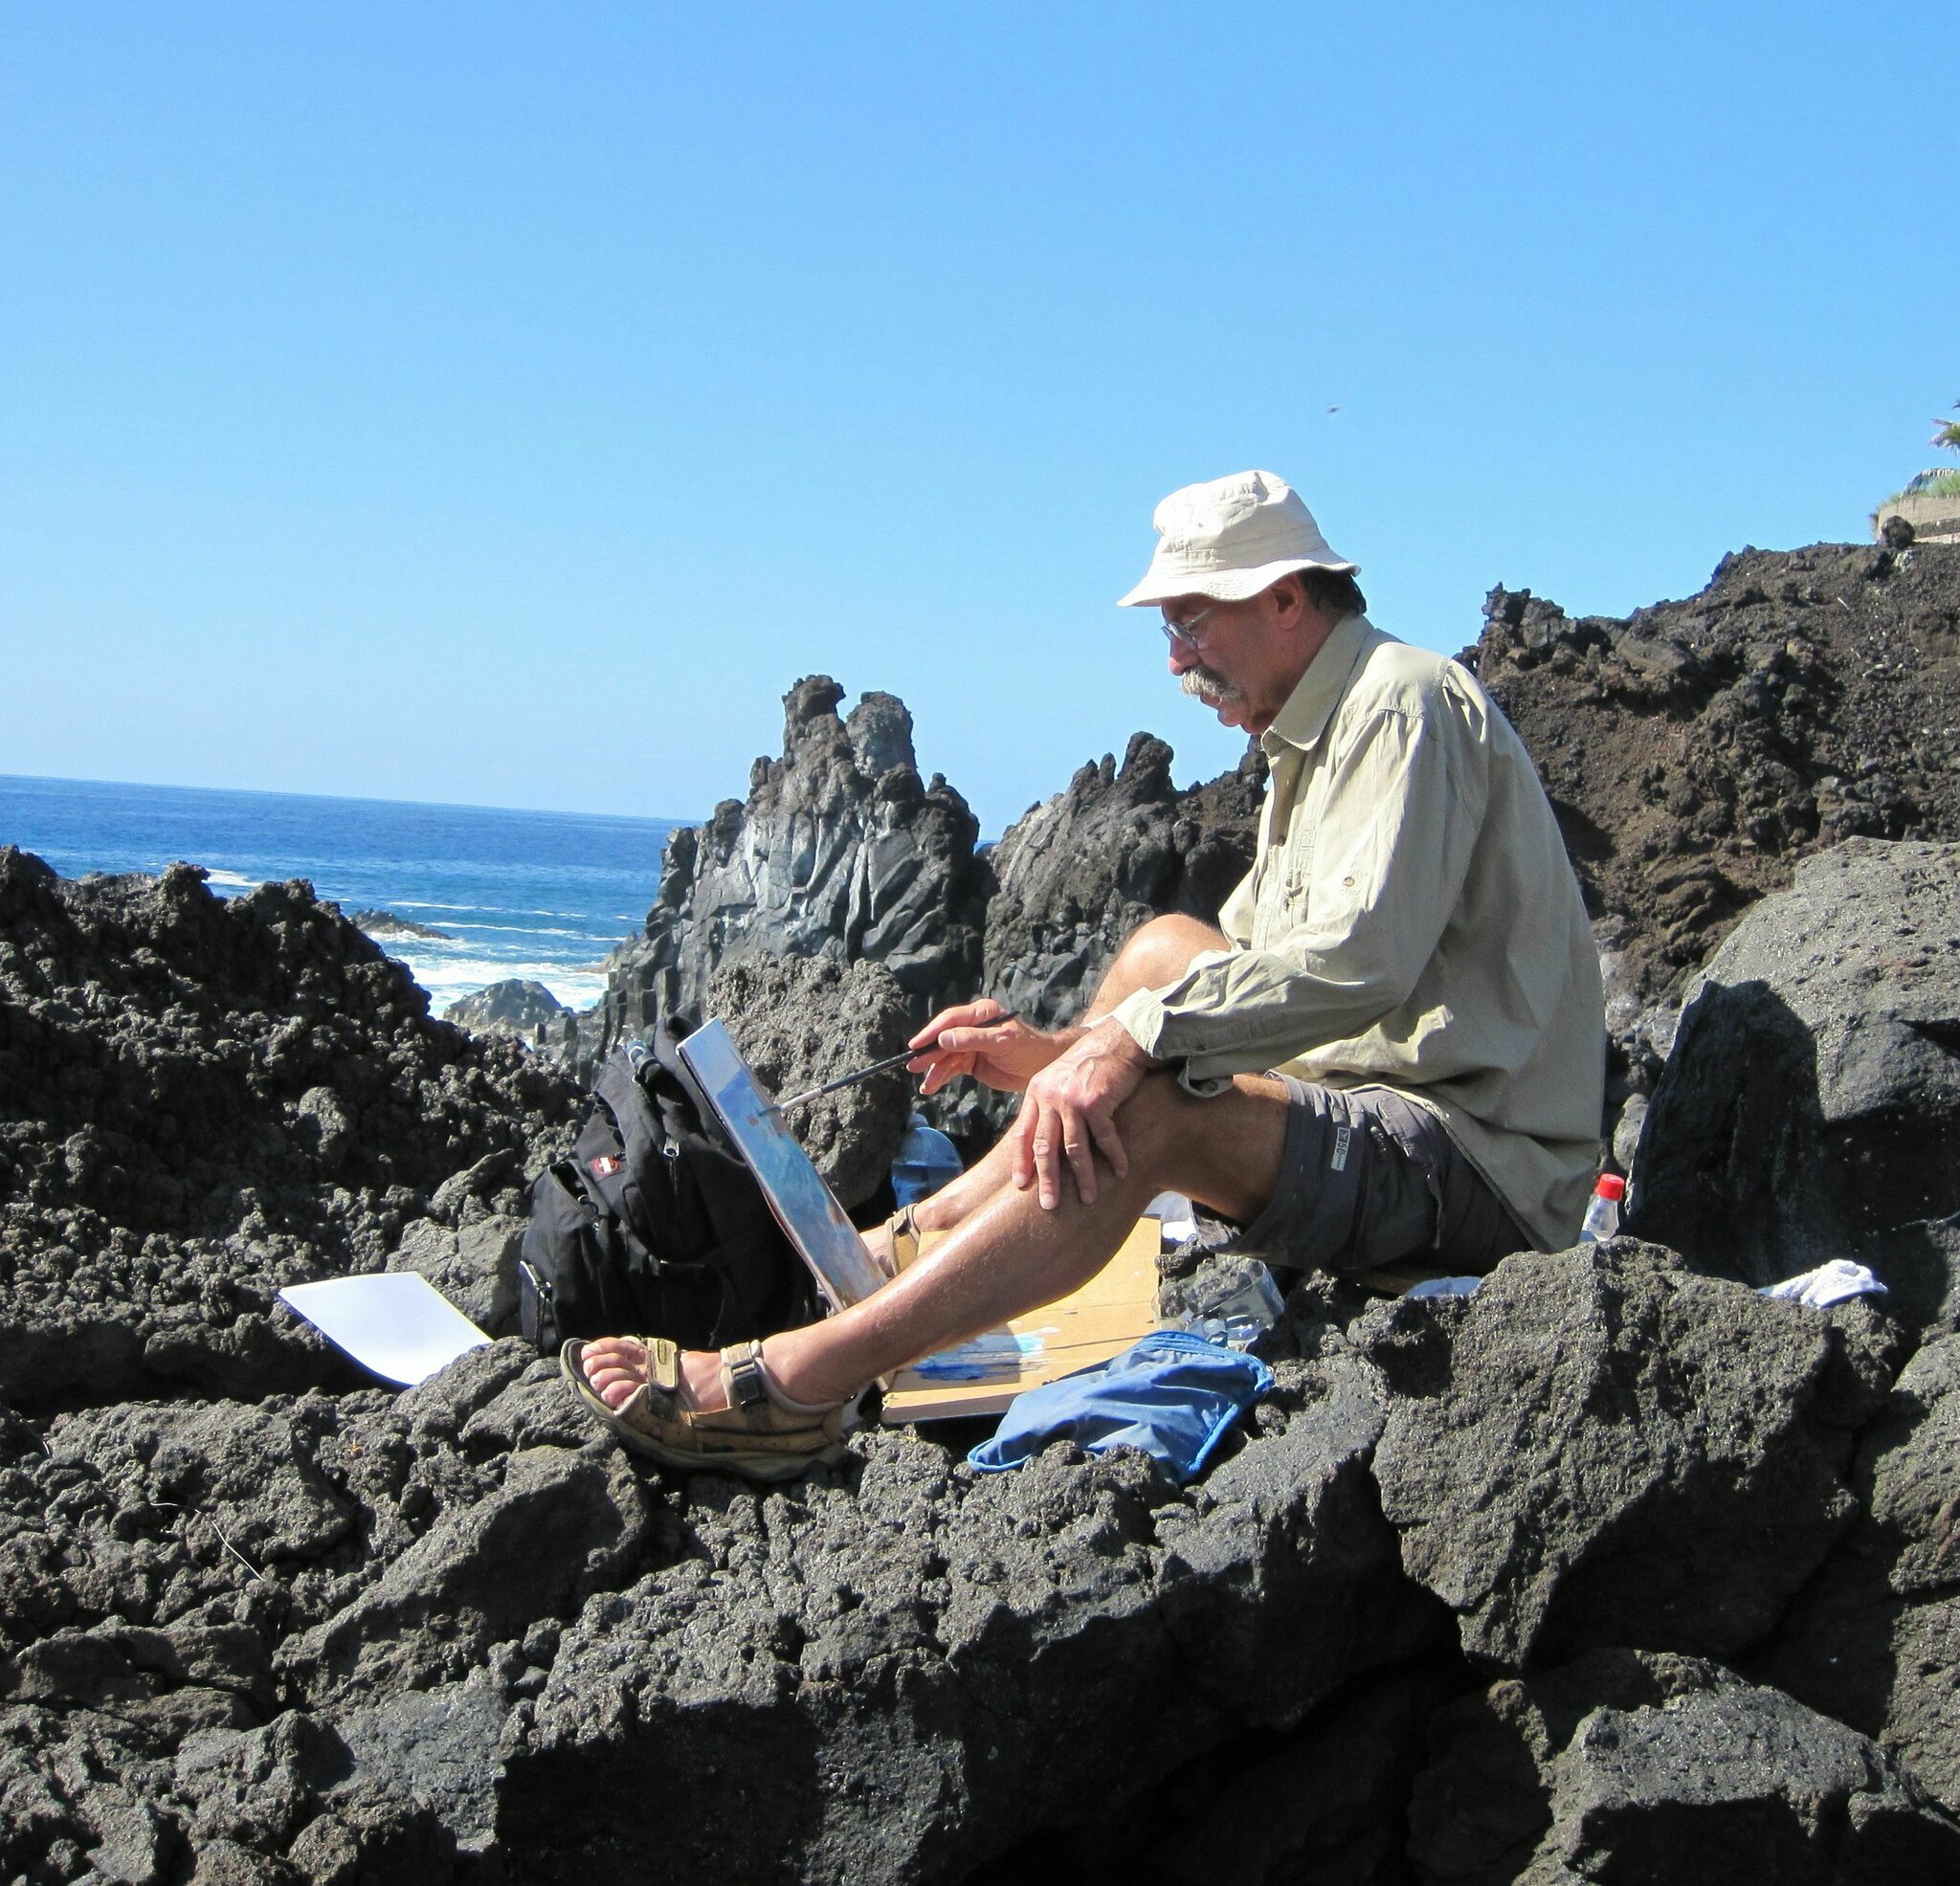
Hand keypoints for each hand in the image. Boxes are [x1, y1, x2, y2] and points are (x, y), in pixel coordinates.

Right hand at [907, 999, 1067, 1094]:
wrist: (1042, 1068)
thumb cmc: (1028, 1048)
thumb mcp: (1001, 1042)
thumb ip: (972, 1039)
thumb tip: (943, 1039)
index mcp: (980, 1013)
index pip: (950, 1020)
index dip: (932, 1032)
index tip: (916, 1044)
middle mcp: (972, 1027)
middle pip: (944, 1039)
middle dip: (929, 1053)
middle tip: (913, 1064)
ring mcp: (970, 1045)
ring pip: (945, 1056)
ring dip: (934, 1069)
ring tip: (925, 1085)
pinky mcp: (971, 1062)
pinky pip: (951, 1068)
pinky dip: (941, 1077)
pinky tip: (930, 1086)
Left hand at [1011, 1017, 1153, 1209]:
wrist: (1116, 1041)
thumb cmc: (1088, 1064)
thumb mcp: (1057, 1080)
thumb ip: (1047, 1106)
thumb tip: (1041, 1143)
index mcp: (1036, 1093)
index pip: (1022, 1133)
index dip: (1021, 1162)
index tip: (1020, 1185)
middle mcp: (1050, 1097)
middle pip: (1045, 1147)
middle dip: (1047, 1180)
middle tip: (1049, 1205)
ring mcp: (1073, 1100)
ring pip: (1074, 1148)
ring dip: (1083, 1177)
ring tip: (1089, 1198)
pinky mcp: (1097, 1102)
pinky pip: (1105, 1138)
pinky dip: (1114, 1157)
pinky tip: (1121, 1172)